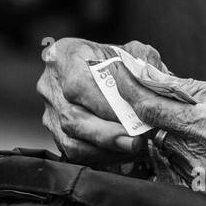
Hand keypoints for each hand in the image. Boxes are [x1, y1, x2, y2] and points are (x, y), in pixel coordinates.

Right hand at [36, 36, 168, 164]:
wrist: (97, 65)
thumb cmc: (114, 57)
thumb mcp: (130, 50)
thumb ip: (143, 63)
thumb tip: (155, 86)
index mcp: (65, 55)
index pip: (79, 84)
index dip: (104, 105)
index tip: (130, 117)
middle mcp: (51, 84)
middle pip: (72, 118)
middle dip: (107, 134)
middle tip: (136, 141)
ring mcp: (50, 111)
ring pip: (71, 140)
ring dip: (105, 149)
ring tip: (134, 149)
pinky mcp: (55, 133)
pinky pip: (73, 152)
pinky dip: (100, 155)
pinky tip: (123, 153)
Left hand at [110, 68, 205, 205]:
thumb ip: (197, 89)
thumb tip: (160, 79)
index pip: (151, 109)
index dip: (130, 89)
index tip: (118, 74)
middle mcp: (201, 160)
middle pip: (153, 132)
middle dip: (150, 111)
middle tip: (151, 91)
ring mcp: (204, 182)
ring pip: (163, 153)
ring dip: (165, 134)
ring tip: (188, 118)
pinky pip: (180, 172)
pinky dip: (180, 154)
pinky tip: (197, 142)